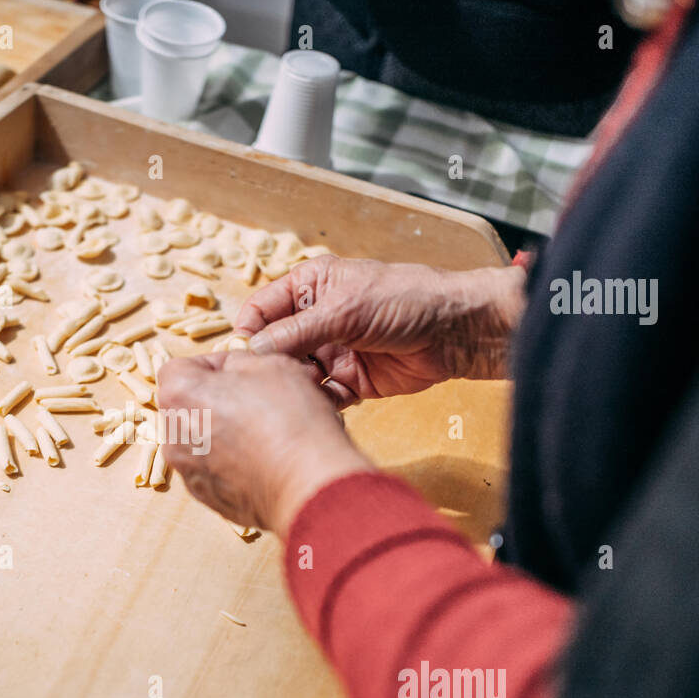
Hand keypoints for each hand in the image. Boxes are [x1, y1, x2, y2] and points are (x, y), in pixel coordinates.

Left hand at [157, 351, 373, 534]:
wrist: (308, 484)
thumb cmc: (289, 419)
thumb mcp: (271, 364)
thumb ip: (240, 360)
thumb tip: (234, 369)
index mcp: (180, 395)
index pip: (181, 368)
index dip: (214, 365)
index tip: (242, 370)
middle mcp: (174, 436)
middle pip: (189, 407)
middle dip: (217, 400)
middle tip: (257, 400)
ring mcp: (188, 471)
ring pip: (202, 440)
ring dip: (225, 431)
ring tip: (265, 432)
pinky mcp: (208, 496)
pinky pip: (215, 469)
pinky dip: (233, 462)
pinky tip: (264, 458)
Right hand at [235, 256, 526, 405]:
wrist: (457, 331)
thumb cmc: (406, 299)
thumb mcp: (344, 310)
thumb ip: (295, 331)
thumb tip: (251, 350)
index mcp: (310, 287)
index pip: (262, 310)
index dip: (248, 332)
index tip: (241, 357)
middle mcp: (317, 319)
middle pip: (275, 346)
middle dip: (267, 366)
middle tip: (262, 384)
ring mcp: (333, 351)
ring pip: (297, 374)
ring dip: (293, 387)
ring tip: (291, 397)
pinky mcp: (351, 381)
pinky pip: (323, 396)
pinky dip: (319, 404)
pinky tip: (317, 410)